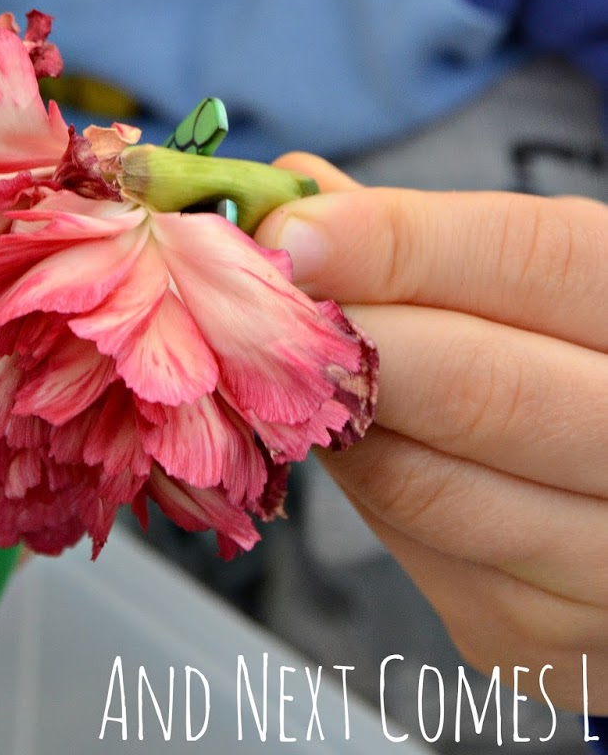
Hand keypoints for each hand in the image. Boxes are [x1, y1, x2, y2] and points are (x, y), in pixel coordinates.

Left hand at [255, 159, 607, 713]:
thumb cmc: (569, 355)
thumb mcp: (526, 274)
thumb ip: (416, 232)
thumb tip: (287, 188)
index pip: (532, 261)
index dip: (400, 243)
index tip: (289, 229)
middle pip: (483, 387)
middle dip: (347, 339)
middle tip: (253, 302)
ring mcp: (606, 559)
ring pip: (425, 483)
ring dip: (328, 416)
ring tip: (276, 364)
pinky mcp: (540, 638)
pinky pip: (408, 548)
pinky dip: (355, 484)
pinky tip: (343, 438)